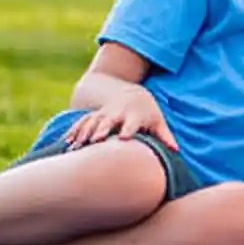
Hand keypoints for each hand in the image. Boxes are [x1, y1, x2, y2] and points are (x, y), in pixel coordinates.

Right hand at [64, 85, 179, 150]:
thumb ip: (165, 136)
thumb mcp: (158, 121)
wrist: (131, 94)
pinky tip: (67, 143)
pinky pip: (82, 123)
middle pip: (108, 121)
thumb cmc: (148, 113)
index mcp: (134, 117)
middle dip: (101, 130)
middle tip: (94, 141)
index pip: (131, 124)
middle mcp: (117, 114)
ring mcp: (104, 114)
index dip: (127, 130)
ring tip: (75, 147)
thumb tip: (177, 150)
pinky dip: (74, 132)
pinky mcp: (94, 116)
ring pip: (92, 122)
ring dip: (84, 133)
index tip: (122, 138)